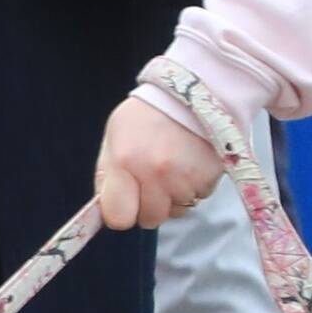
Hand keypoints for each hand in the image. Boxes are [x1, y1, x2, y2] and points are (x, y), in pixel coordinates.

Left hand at [93, 93, 229, 231]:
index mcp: (125, 163)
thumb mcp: (114, 138)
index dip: (122, 213)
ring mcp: (185, 178)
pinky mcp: (209, 178)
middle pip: (150, 219)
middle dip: (149, 205)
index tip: (125, 202)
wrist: (189, 93)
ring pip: (177, 211)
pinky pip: (198, 198)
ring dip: (173, 197)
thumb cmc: (145, 117)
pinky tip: (189, 163)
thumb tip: (102, 211)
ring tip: (172, 166)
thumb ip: (107, 176)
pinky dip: (193, 187)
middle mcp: (155, 174)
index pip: (119, 218)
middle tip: (152, 179)